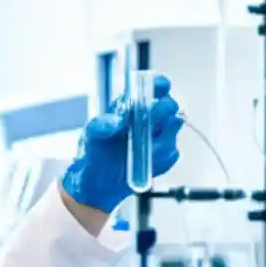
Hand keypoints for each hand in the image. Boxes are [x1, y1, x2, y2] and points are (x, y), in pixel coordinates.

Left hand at [60, 75, 182, 212]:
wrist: (98, 183)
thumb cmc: (94, 152)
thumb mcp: (91, 135)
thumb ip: (102, 125)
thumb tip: (117, 121)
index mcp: (134, 105)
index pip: (154, 86)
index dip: (160, 84)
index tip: (161, 87)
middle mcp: (150, 117)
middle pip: (170, 105)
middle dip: (163, 111)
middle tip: (149, 121)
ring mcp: (160, 136)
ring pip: (174, 128)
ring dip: (159, 138)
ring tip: (137, 150)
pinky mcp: (164, 156)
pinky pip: (171, 153)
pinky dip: (158, 158)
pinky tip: (140, 164)